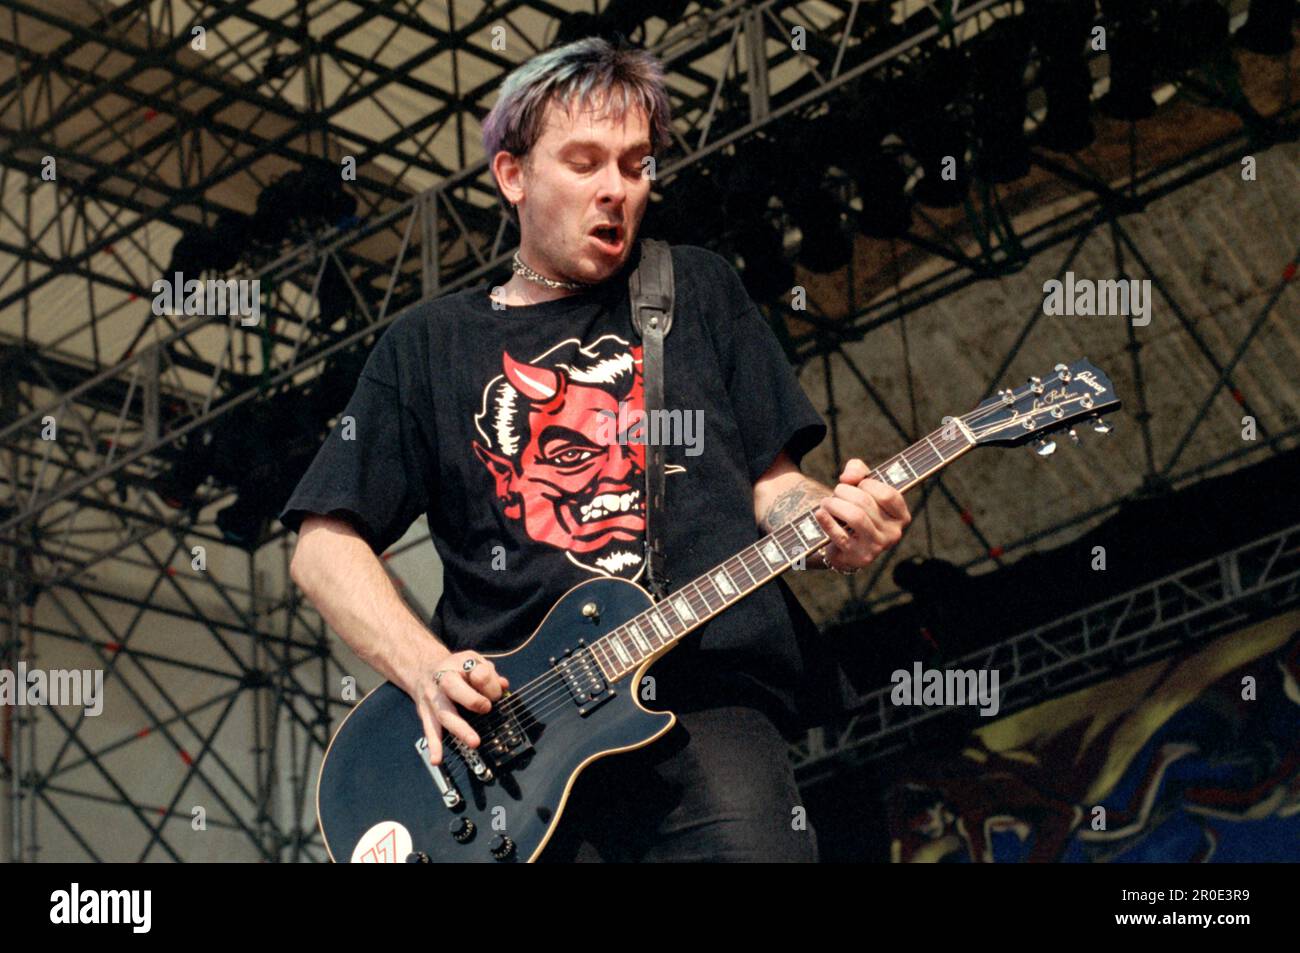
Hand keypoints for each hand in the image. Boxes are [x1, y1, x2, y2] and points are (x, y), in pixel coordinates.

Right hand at [407, 649, 509, 765]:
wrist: (422, 669)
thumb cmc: (455, 668)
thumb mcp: (472, 660)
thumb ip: (488, 673)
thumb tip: (503, 685)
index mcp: (458, 665)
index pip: (477, 672)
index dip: (490, 683)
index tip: (498, 693)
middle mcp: (442, 681)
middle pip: (455, 690)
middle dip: (472, 700)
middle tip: (486, 709)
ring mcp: (433, 699)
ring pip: (445, 714)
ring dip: (459, 729)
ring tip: (474, 742)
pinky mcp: (425, 714)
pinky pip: (430, 730)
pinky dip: (434, 746)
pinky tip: (437, 759)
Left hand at [813, 458, 910, 571]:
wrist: (843, 545)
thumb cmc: (856, 509)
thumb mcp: (861, 486)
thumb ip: (857, 471)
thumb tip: (848, 478)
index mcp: (901, 517)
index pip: (888, 495)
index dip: (868, 484)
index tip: (857, 484)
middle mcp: (893, 534)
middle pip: (866, 503)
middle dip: (845, 492)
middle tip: (836, 492)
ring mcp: (877, 547)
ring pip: (855, 517)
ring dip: (835, 504)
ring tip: (826, 502)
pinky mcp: (858, 557)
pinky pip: (841, 536)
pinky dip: (827, 522)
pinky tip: (820, 513)